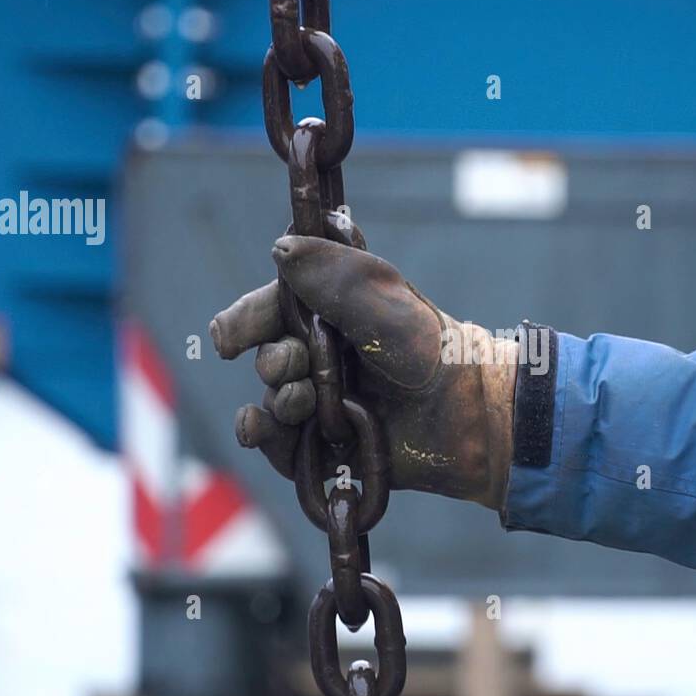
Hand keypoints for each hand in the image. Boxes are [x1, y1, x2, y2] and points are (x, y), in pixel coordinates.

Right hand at [210, 235, 516, 509]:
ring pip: (272, 401)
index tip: (229, 338)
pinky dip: (264, 437)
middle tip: (294, 367)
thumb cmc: (432, 348)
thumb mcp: (382, 299)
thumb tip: (280, 248)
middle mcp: (324, 358)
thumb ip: (331, 275)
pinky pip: (279, 446)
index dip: (244, 321)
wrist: (466, 412)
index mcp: (332, 314)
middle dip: (273, 362)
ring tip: (303, 401)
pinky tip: (260, 429)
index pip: (271, 311)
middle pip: (267, 357)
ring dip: (278, 399)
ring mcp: (326, 403)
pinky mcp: (329, 446)